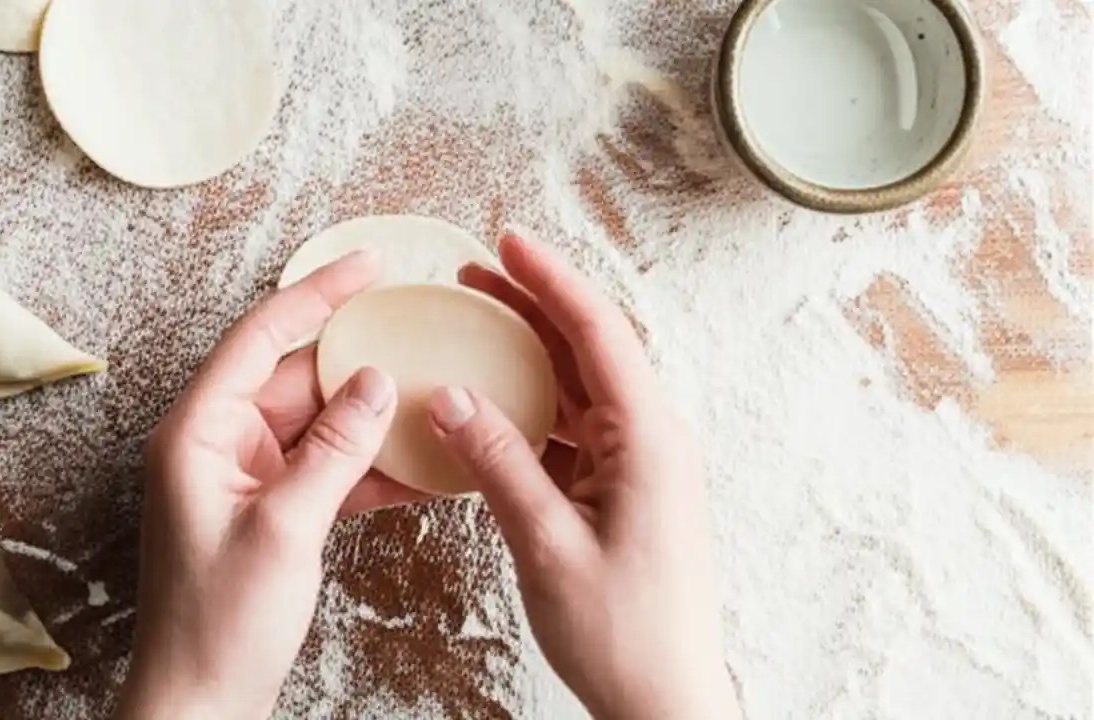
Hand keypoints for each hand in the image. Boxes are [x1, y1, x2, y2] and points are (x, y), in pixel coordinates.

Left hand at [118, 250, 422, 718]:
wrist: (201, 704)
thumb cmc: (218, 624)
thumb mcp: (286, 529)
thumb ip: (335, 450)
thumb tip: (379, 383)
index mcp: (200, 432)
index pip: (262, 338)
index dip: (317, 295)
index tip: (369, 265)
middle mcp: (221, 444)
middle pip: (298, 378)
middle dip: (359, 360)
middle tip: (420, 333)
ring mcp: (249, 478)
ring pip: (320, 424)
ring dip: (372, 417)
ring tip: (432, 395)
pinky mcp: (275, 510)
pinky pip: (329, 469)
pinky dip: (371, 467)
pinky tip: (423, 464)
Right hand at [429, 234, 740, 719]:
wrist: (664, 701)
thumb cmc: (622, 633)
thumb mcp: (546, 543)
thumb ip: (498, 462)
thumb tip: (451, 395)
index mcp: (649, 440)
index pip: (598, 332)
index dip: (550, 280)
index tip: (508, 241)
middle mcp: (653, 441)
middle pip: (591, 349)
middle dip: (535, 305)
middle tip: (477, 273)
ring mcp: (642, 467)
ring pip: (583, 387)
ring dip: (533, 354)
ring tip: (479, 325)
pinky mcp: (626, 492)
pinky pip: (578, 430)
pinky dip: (536, 409)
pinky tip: (495, 405)